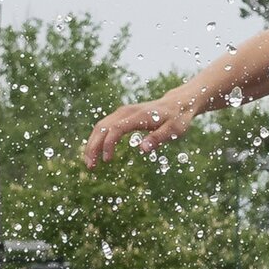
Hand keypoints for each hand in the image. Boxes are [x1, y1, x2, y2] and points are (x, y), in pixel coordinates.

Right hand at [83, 90, 201, 167]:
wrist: (178, 103)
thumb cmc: (178, 118)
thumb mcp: (174, 130)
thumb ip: (158, 139)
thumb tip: (142, 150)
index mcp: (138, 116)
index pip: (116, 129)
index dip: (108, 144)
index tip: (107, 160)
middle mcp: (127, 111)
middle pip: (102, 127)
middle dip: (93, 146)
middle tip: (90, 166)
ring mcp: (123, 112)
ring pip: (101, 126)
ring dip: (92, 144)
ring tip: (90, 163)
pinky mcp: (122, 116)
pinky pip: (105, 126)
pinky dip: (98, 139)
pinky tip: (97, 152)